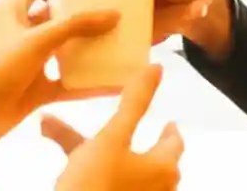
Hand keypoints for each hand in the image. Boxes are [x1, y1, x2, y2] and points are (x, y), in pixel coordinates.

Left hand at [0, 0, 120, 150]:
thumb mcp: (37, 40)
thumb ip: (76, 26)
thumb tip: (114, 14)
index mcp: (14, 8)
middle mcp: (24, 31)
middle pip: (59, 14)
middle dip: (85, 10)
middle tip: (118, 1)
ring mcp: (32, 60)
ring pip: (67, 48)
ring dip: (90, 46)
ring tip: (123, 36)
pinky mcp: (38, 87)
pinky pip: (71, 82)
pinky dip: (90, 83)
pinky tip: (117, 81)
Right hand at [41, 64, 183, 190]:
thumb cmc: (96, 185)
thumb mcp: (111, 137)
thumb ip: (133, 103)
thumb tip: (157, 68)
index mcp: (163, 168)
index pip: (174, 143)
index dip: (169, 130)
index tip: (167, 124)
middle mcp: (159, 190)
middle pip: (154, 162)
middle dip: (141, 146)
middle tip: (133, 134)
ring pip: (126, 174)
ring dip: (107, 158)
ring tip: (86, 147)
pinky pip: (110, 186)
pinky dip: (95, 174)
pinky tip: (72, 171)